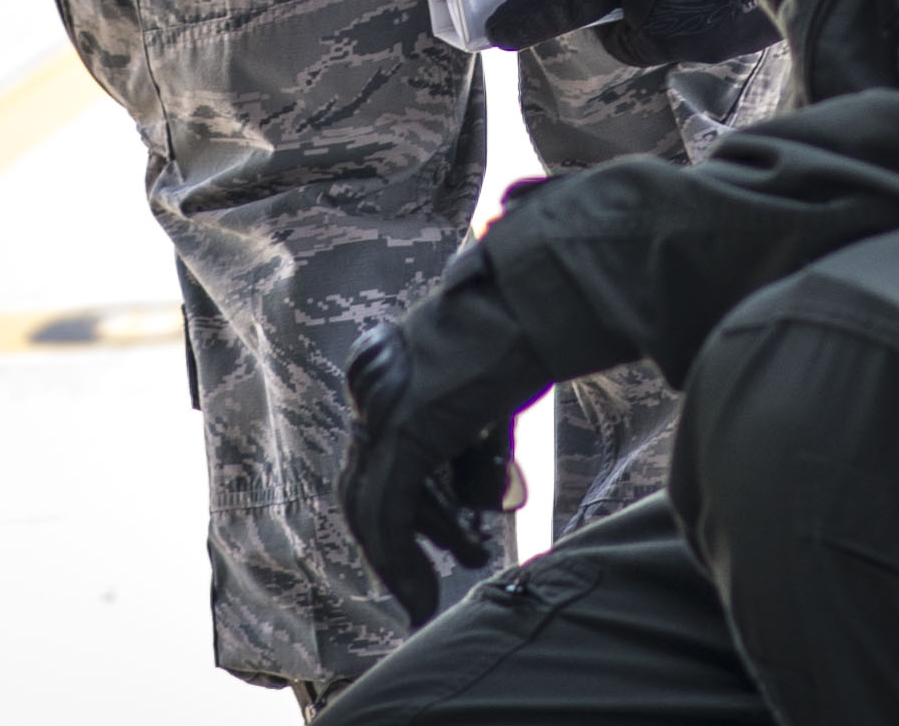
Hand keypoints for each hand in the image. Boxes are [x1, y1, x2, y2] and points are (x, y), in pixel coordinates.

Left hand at [338, 244, 552, 626]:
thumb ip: (466, 430)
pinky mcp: (409, 429)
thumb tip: (473, 482)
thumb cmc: (524, 335)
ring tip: (429, 599)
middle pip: (362, 486)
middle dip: (390, 545)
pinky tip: (423, 594)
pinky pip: (392, 509)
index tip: (425, 548)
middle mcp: (374, 391)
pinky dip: (401, 559)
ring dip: (398, 564)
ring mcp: (387, 408)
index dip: (394, 514)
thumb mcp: (482, 388)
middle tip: (417, 588)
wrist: (536, 299)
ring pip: (371, 506)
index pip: (373, 459)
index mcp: (383, 375)